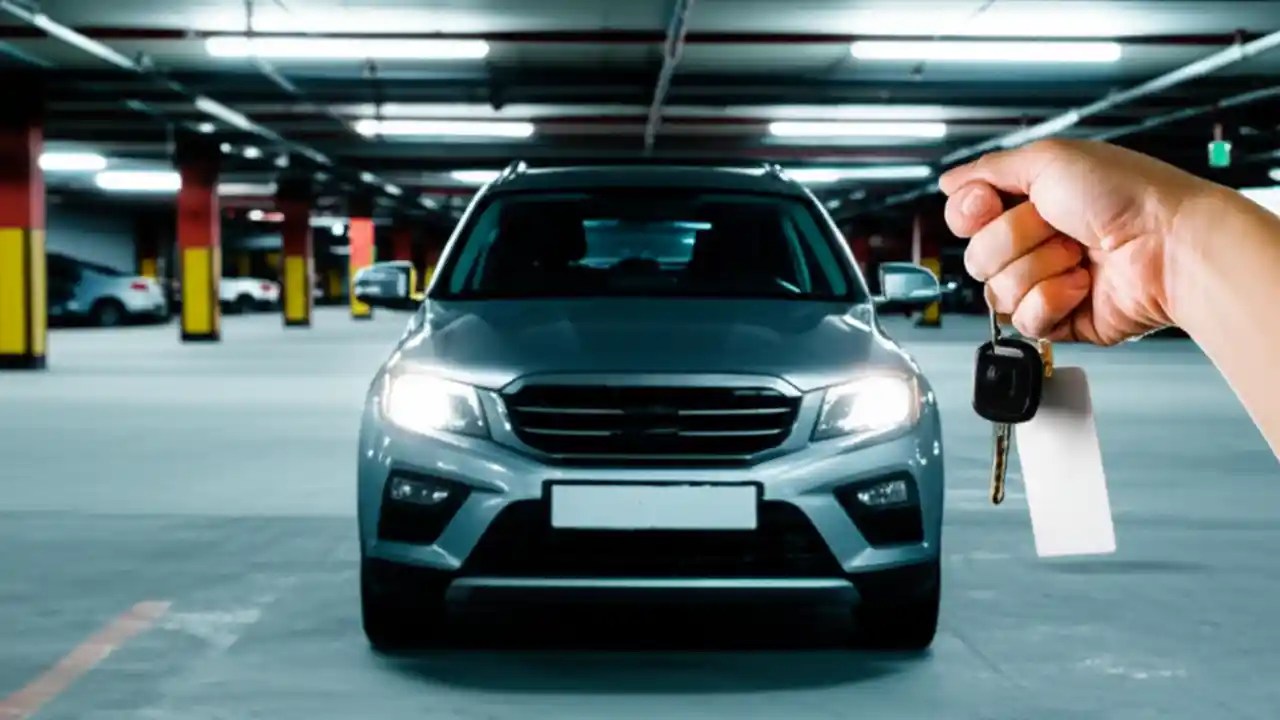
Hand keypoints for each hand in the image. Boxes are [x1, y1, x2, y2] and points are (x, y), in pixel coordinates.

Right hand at [940, 139, 1218, 344]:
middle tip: (1057, 226)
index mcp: (1028, 200)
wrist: (1169, 246)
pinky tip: (1082, 284)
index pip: (963, 216)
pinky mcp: (1060, 317)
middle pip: (976, 257)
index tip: (991, 204)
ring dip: (1039, 269)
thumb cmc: (1127, 195)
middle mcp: (1033, 241)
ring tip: (1078, 256)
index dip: (969, 214)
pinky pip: (1024, 321)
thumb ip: (990, 169)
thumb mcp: (1049, 159)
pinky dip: (1053, 300)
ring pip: (996, 292)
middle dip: (1015, 239)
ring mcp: (1045, 281)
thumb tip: (950, 180)